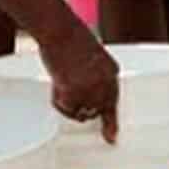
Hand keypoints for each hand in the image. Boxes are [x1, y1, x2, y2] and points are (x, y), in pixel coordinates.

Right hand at [37, 19, 120, 142]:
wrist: (59, 29)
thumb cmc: (69, 38)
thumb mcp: (91, 57)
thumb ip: (93, 76)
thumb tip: (85, 98)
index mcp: (112, 72)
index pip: (113, 102)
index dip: (110, 123)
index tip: (110, 138)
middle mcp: (106, 84)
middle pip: (95, 111)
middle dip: (81, 107)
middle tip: (66, 91)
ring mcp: (91, 90)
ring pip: (79, 112)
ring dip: (68, 104)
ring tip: (60, 81)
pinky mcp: (74, 94)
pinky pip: (65, 109)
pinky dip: (57, 101)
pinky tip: (56, 84)